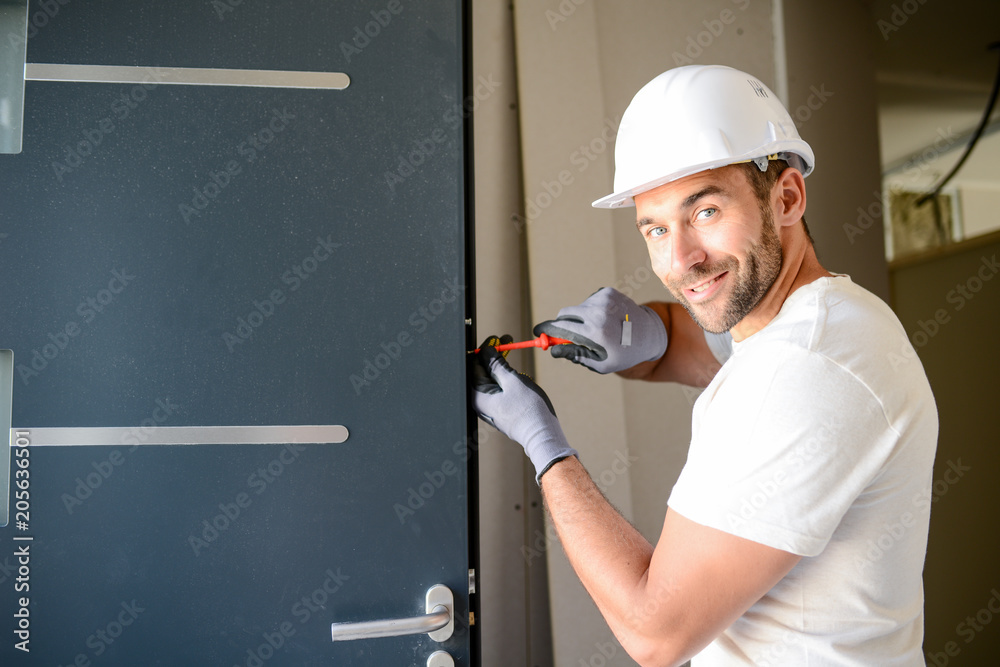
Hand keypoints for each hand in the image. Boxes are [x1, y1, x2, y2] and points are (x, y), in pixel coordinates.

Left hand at [471, 336, 577, 484]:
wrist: (542, 435)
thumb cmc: (528, 410)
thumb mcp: (513, 381)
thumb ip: (497, 365)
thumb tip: (486, 351)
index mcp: (478, 395)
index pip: (474, 364)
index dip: (484, 348)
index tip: (496, 339)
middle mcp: (480, 402)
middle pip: (482, 371)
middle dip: (493, 355)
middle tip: (507, 342)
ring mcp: (490, 407)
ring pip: (491, 379)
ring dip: (501, 365)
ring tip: (513, 355)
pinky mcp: (499, 410)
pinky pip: (498, 389)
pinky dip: (505, 378)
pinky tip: (515, 372)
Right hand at [533, 287, 667, 373]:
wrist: (649, 334)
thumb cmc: (623, 353)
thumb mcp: (600, 363)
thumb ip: (575, 355)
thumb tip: (553, 350)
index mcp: (595, 333)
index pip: (560, 328)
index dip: (545, 330)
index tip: (538, 332)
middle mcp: (598, 313)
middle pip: (565, 314)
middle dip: (561, 324)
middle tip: (565, 334)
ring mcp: (603, 300)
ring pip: (577, 308)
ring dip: (580, 318)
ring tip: (597, 330)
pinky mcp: (607, 292)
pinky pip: (588, 301)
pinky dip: (590, 310)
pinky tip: (604, 318)